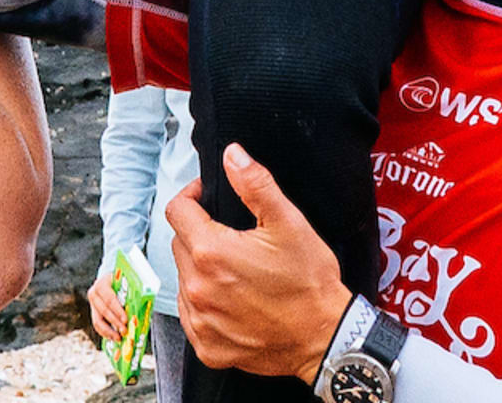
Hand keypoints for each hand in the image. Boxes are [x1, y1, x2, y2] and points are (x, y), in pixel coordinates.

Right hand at [86, 269, 125, 345]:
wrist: (110, 280)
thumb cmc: (121, 282)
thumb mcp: (125, 283)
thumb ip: (130, 293)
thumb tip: (140, 307)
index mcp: (102, 284)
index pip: (110, 299)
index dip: (118, 311)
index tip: (126, 320)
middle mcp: (94, 293)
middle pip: (104, 311)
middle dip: (115, 322)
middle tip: (124, 331)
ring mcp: (92, 304)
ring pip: (98, 321)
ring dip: (109, 331)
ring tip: (119, 338)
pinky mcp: (93, 312)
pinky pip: (97, 325)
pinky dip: (105, 333)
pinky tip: (113, 337)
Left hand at [164, 146, 349, 379]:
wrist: (324, 337)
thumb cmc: (309, 284)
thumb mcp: (288, 223)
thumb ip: (255, 184)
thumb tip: (233, 156)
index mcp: (211, 253)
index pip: (177, 210)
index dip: (192, 196)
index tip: (206, 198)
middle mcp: (198, 288)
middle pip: (180, 244)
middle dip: (200, 234)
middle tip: (233, 239)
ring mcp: (201, 322)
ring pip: (185, 280)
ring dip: (202, 271)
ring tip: (237, 272)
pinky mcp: (207, 347)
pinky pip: (193, 316)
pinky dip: (206, 305)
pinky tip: (234, 301)